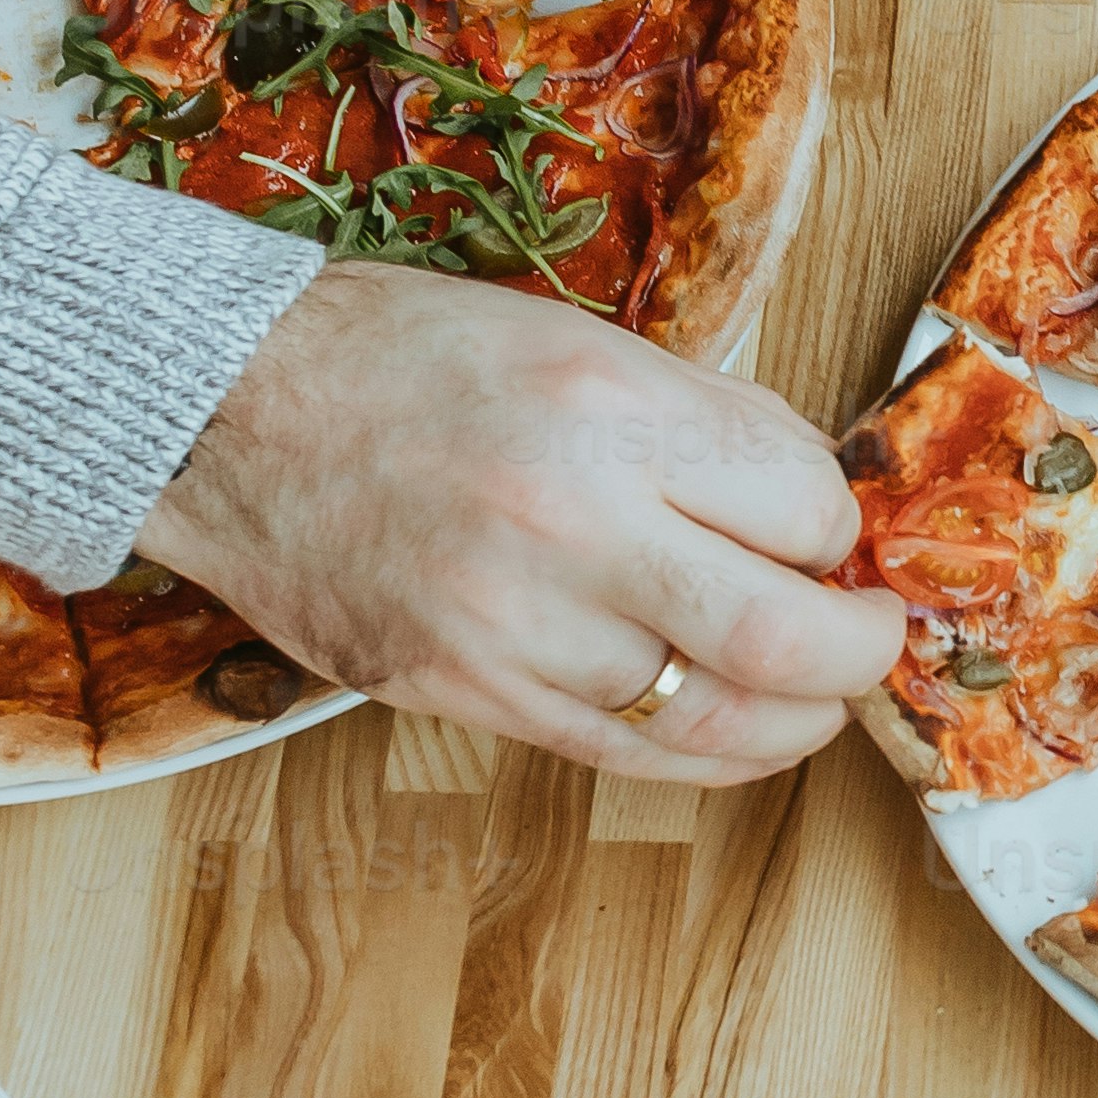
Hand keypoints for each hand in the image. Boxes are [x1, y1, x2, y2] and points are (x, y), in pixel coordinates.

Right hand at [142, 265, 906, 773]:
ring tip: (809, 685)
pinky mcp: (467, 694)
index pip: (803, 503)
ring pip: (713, 719)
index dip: (841, 527)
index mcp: (612, 410)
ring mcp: (514, 625)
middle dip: (858, 650)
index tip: (833, 530)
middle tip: (870, 633)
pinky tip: (738, 729)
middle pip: (784, 636)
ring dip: (793, 713)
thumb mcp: (580, 341)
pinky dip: (707, 753)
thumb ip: (707, 424)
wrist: (227, 413)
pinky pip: (626, 757)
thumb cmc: (402, 357)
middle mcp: (571, 524)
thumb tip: (817, 503)